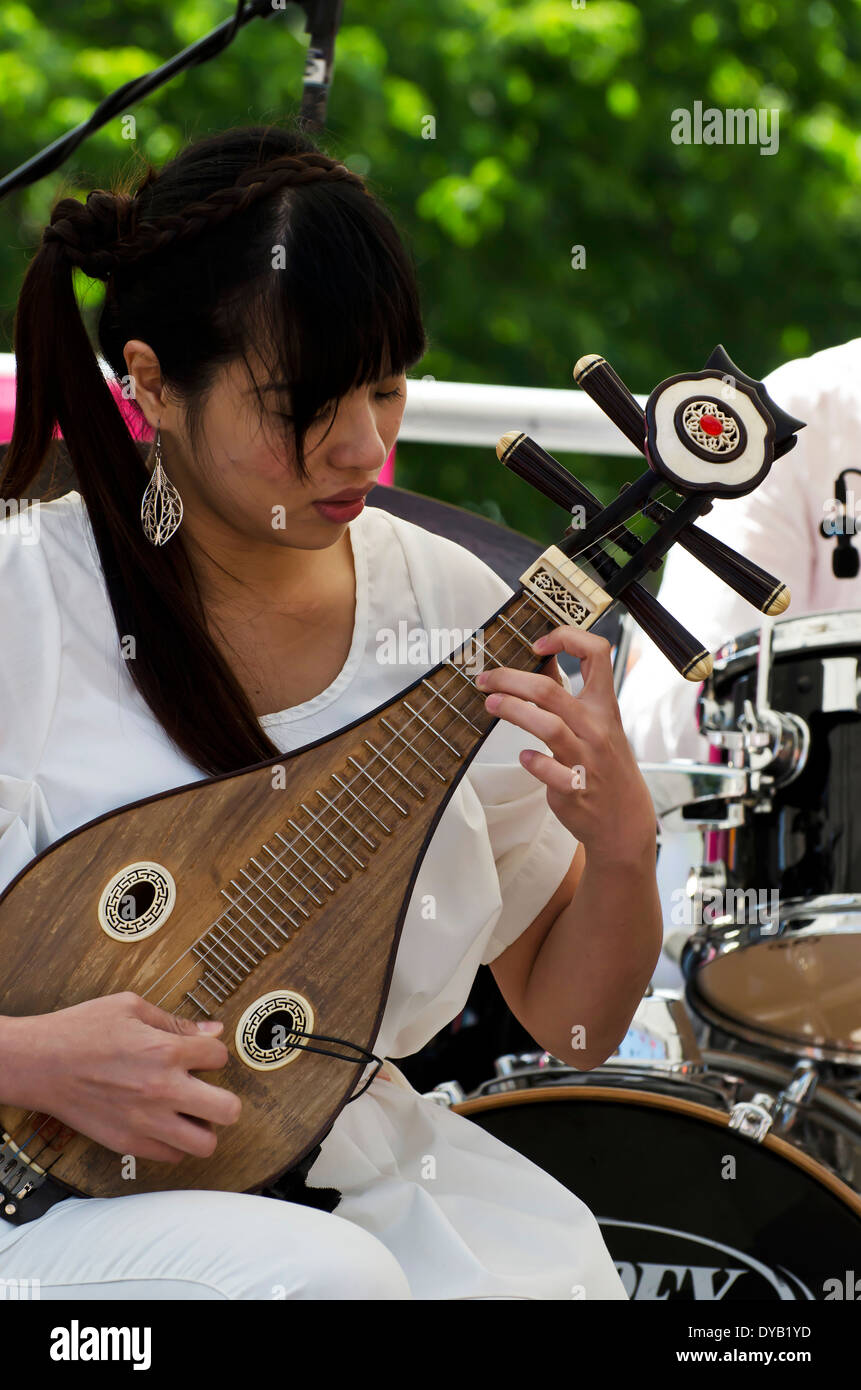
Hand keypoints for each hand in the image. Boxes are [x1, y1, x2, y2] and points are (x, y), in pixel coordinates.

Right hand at [5, 993, 240, 1162]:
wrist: (38, 1064)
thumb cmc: (80, 1030)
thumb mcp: (130, 1007)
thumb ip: (175, 1022)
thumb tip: (212, 1031)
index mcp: (166, 1050)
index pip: (220, 1057)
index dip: (213, 1054)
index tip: (200, 1055)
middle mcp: (162, 1090)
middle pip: (228, 1110)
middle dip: (225, 1099)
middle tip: (209, 1093)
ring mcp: (146, 1121)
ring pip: (205, 1144)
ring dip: (204, 1128)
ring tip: (190, 1114)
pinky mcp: (127, 1142)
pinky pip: (172, 1157)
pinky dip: (175, 1144)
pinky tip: (165, 1125)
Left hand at [475, 626, 655, 868]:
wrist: (624, 820)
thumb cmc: (605, 765)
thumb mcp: (598, 724)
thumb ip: (570, 694)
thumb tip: (539, 660)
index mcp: (604, 706)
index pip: (597, 653)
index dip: (566, 638)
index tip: (537, 645)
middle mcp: (597, 729)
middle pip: (551, 691)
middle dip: (511, 679)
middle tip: (485, 679)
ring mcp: (586, 760)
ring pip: (547, 726)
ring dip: (513, 711)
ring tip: (490, 703)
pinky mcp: (574, 789)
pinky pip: (551, 771)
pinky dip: (534, 761)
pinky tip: (523, 756)